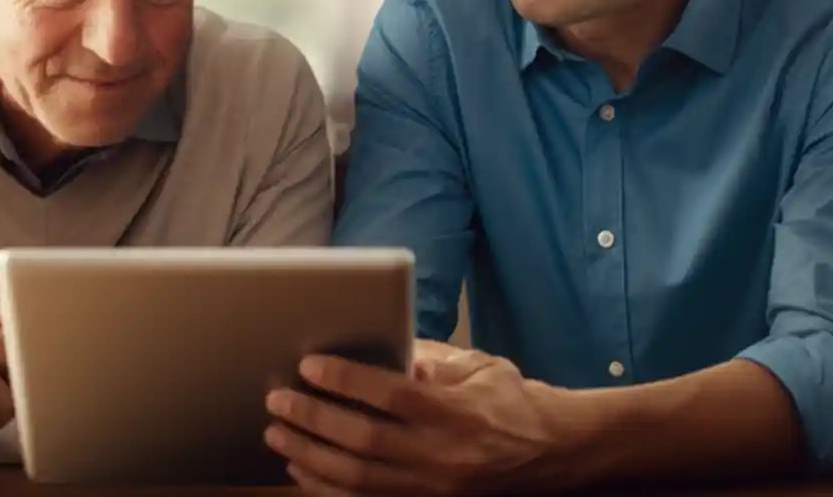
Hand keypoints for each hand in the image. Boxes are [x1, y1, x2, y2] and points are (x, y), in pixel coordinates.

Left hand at [264, 342, 586, 494]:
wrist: (554, 453)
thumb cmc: (511, 401)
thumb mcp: (478, 366)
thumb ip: (430, 359)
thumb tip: (382, 349)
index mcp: (457, 412)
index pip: (392, 395)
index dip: (347, 380)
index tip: (310, 364)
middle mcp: (443, 455)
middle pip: (364, 441)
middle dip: (313, 419)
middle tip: (278, 400)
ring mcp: (433, 488)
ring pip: (358, 480)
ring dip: (310, 457)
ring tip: (279, 434)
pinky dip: (328, 489)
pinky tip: (302, 471)